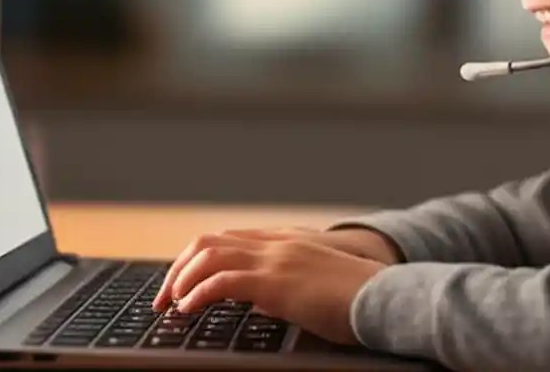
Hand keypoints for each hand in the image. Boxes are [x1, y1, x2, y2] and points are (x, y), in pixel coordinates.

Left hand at [153, 226, 398, 309]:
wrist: (385, 296)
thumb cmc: (360, 300)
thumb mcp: (319, 287)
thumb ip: (290, 286)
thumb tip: (266, 301)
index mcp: (287, 243)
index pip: (230, 240)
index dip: (200, 260)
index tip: (183, 284)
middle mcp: (277, 244)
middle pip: (210, 241)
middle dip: (178, 267)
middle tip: (164, 297)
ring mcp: (275, 259)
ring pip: (208, 254)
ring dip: (180, 278)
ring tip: (171, 303)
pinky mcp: (274, 282)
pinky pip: (220, 281)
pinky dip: (196, 293)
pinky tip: (188, 308)